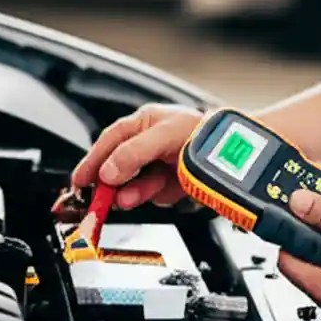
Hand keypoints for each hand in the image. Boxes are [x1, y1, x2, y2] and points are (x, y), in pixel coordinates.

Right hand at [72, 104, 203, 209]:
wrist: (241, 155)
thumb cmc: (206, 134)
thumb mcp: (164, 137)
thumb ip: (133, 152)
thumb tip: (108, 170)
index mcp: (144, 123)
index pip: (109, 141)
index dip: (91, 161)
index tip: (79, 181)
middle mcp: (150, 142)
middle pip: (119, 167)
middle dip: (112, 183)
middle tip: (103, 198)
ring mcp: (161, 164)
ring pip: (136, 184)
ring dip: (134, 192)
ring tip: (135, 196)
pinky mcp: (174, 183)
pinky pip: (156, 195)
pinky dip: (159, 196)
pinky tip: (170, 190)